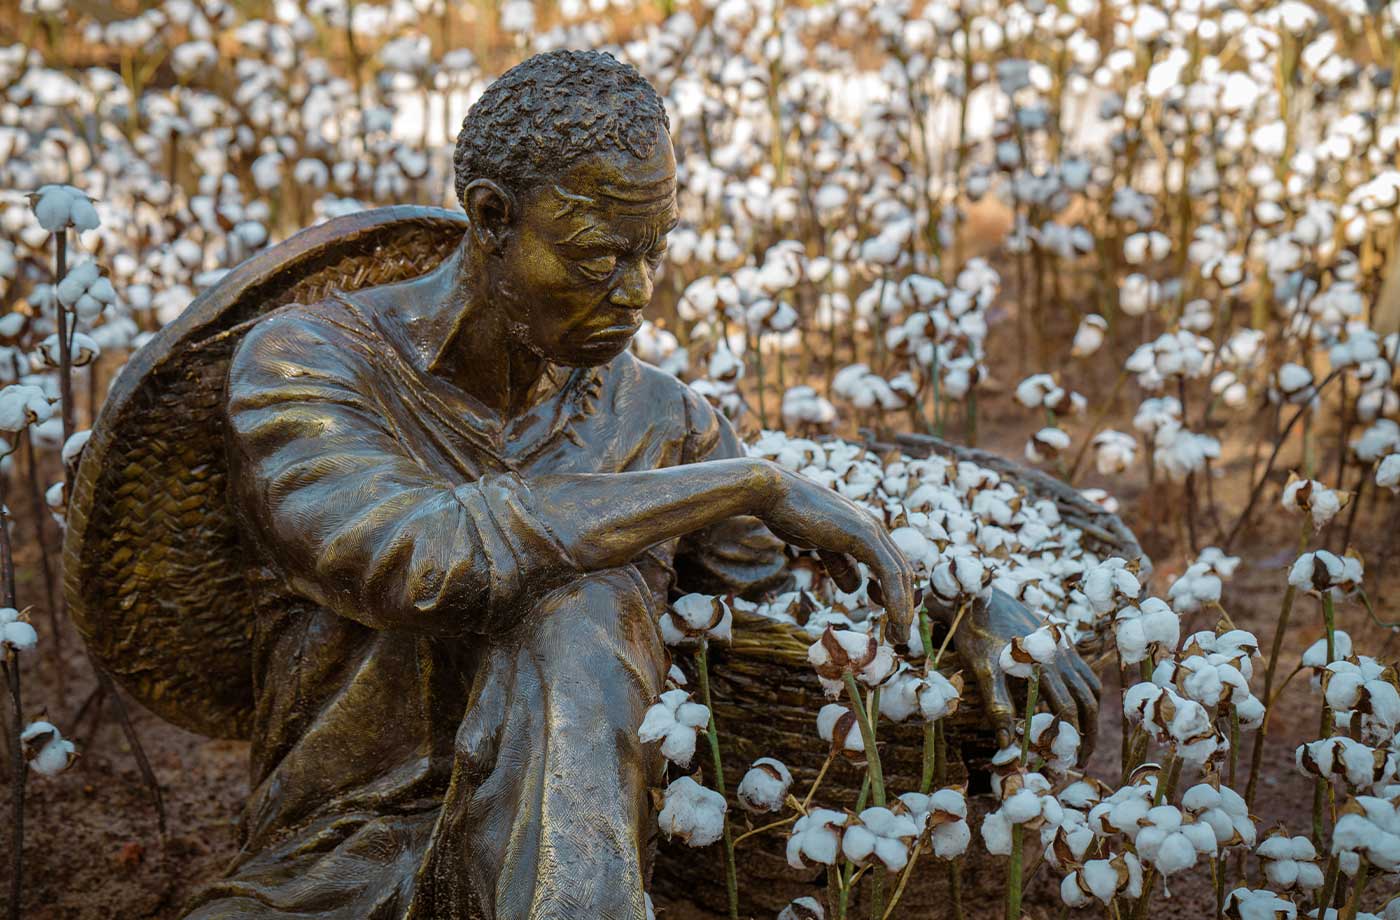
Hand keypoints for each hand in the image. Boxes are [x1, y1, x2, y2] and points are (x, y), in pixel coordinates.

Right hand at [756, 464, 916, 636]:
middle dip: (903, 605)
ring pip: (900, 575)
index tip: (890, 619)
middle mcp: (873, 527)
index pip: (892, 565)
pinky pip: (888, 573)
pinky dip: (895, 599)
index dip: (896, 594)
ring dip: (902, 608)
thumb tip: (856, 587)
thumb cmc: (790, 514)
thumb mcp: (820, 544)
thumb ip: (840, 562)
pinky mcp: (862, 535)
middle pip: (902, 571)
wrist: (774, 493)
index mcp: (865, 528)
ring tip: (898, 636)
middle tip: (899, 635)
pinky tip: (894, 619)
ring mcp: (870, 529)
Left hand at [947, 589, 1100, 762]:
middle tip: (1081, 761)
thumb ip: (997, 705)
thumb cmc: (976, 634)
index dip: (1069, 738)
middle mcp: (1061, 656)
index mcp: (1044, 664)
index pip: (1068, 709)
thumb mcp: (981, 670)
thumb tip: (1007, 745)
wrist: (978, 597)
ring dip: (1090, 716)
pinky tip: (1080, 709)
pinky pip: (1085, 673)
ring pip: (1090, 688)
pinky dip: (1088, 695)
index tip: (1067, 761)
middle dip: (1087, 733)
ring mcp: (1064, 649)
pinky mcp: (1061, 644)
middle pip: (1086, 701)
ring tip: (1083, 741)